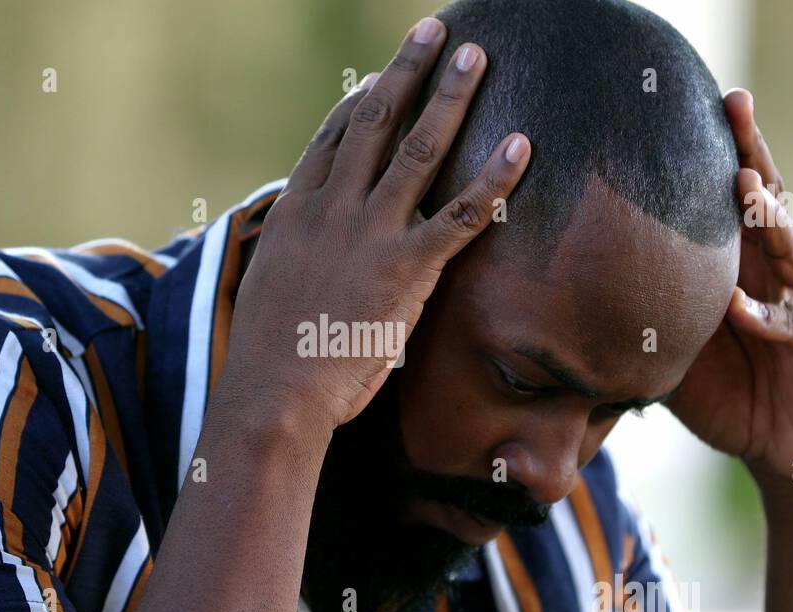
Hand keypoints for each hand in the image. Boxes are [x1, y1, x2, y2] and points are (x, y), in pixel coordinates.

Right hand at [220, 18, 529, 430]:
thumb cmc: (271, 353)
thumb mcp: (270, 285)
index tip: (380, 75)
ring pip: (418, 150)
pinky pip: (462, 214)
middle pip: (375, 122)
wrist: (273, 394)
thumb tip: (305, 247)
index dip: (360, 102)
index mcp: (297, 211)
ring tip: (478, 57)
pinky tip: (522, 144)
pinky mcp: (407, 269)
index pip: (333, 139)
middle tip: (435, 33)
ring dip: (451, 98)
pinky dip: (495, 177)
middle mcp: (333, 208)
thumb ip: (296, 252)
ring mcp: (370, 234)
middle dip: (408, 72)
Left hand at [666, 90, 792, 489]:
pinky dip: (766, 319)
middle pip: (763, 203)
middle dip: (749, 152)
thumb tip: (559, 317)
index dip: (710, 157)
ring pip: (788, 250)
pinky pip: (792, 327)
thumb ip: (635, 328)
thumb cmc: (734, 399)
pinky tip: (741, 308)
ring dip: (765, 217)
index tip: (684, 109)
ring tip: (744, 184)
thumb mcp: (673, 359)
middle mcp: (775, 275)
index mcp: (740, 270)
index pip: (724, 204)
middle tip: (734, 102)